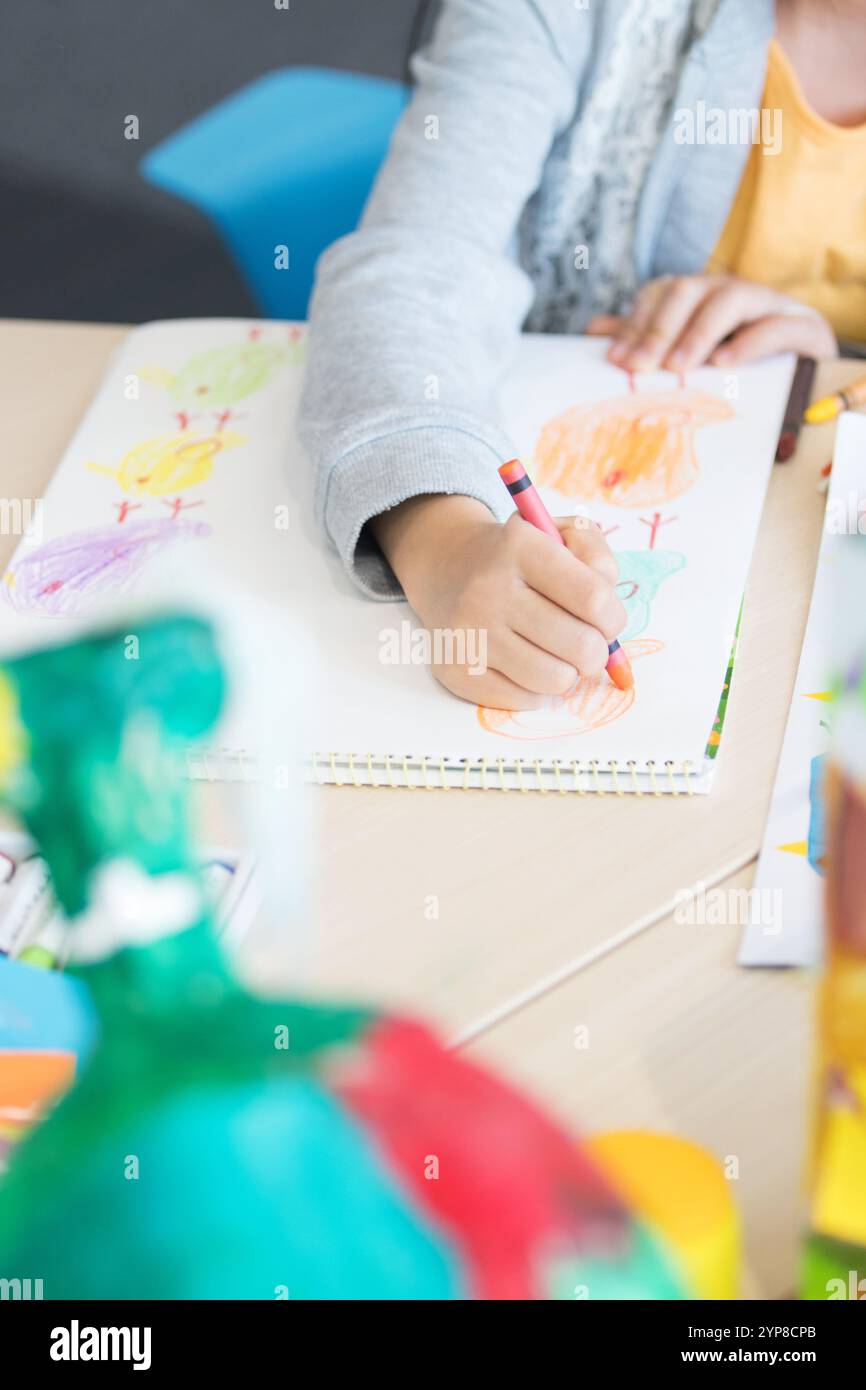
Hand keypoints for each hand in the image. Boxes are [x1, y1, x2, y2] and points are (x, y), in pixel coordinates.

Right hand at [371, 495, 626, 708]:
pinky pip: (524, 700)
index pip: (593, 598)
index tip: (607, 620)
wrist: (446, 570)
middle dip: (596, 651)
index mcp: (519, 547)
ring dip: (568, 672)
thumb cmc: (517, 557)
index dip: (614, 618)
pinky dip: (537, 689)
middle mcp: (488, 590)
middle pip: (581, 646)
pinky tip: (527, 665)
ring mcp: (470, 634)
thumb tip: (608, 606)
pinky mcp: (455, 671)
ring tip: (556, 654)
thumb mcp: (556, 532)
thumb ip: (596, 555)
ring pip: (556, 680)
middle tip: (585, 642)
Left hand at [587, 274, 837, 372]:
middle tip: (640, 367)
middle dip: (660, 327)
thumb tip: (594, 330)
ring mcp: (769, 304)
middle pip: (690, 290)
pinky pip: (777, 325)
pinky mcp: (804, 326)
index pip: (662, 295)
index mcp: (702, 295)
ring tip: (678, 368)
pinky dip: (750, 343)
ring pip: (731, 300)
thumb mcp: (691, 353)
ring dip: (699, 333)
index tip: (617, 360)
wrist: (808, 369)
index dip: (637, 323)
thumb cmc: (740, 361)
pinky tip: (725, 365)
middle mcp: (730, 291)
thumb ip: (646, 338)